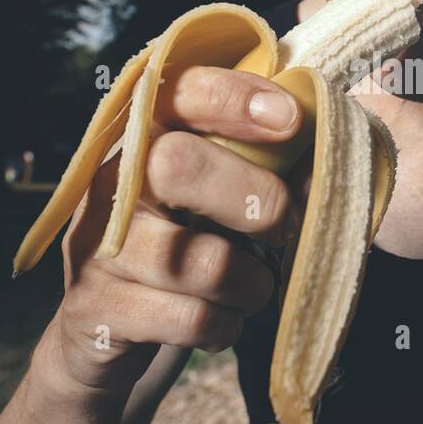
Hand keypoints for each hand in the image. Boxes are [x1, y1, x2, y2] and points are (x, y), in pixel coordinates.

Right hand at [51, 65, 303, 393]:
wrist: (103, 332)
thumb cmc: (183, 248)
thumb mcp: (214, 199)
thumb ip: (261, 169)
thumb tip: (326, 165)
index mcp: (145, 140)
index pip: (181, 91)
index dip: (235, 98)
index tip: (291, 120)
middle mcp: (112, 183)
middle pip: (179, 165)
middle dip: (255, 200)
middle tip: (284, 229)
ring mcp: (97, 246)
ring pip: (198, 260)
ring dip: (249, 282)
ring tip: (250, 287)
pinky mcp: (97, 309)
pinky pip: (191, 318)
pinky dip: (224, 325)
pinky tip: (221, 319)